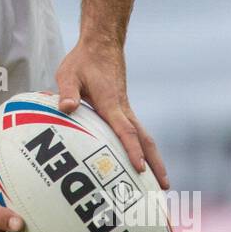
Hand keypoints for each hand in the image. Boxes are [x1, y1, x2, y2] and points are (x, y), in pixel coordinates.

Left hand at [55, 37, 169, 189]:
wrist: (101, 44)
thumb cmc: (83, 61)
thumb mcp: (69, 74)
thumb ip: (67, 92)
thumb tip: (66, 108)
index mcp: (111, 103)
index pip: (125, 131)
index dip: (132, 150)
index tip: (139, 168)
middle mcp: (123, 109)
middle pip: (144, 139)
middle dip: (155, 164)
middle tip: (165, 187)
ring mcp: (125, 109)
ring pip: (144, 137)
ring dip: (153, 158)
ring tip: (160, 182)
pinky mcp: (123, 108)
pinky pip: (136, 132)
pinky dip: (143, 148)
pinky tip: (142, 161)